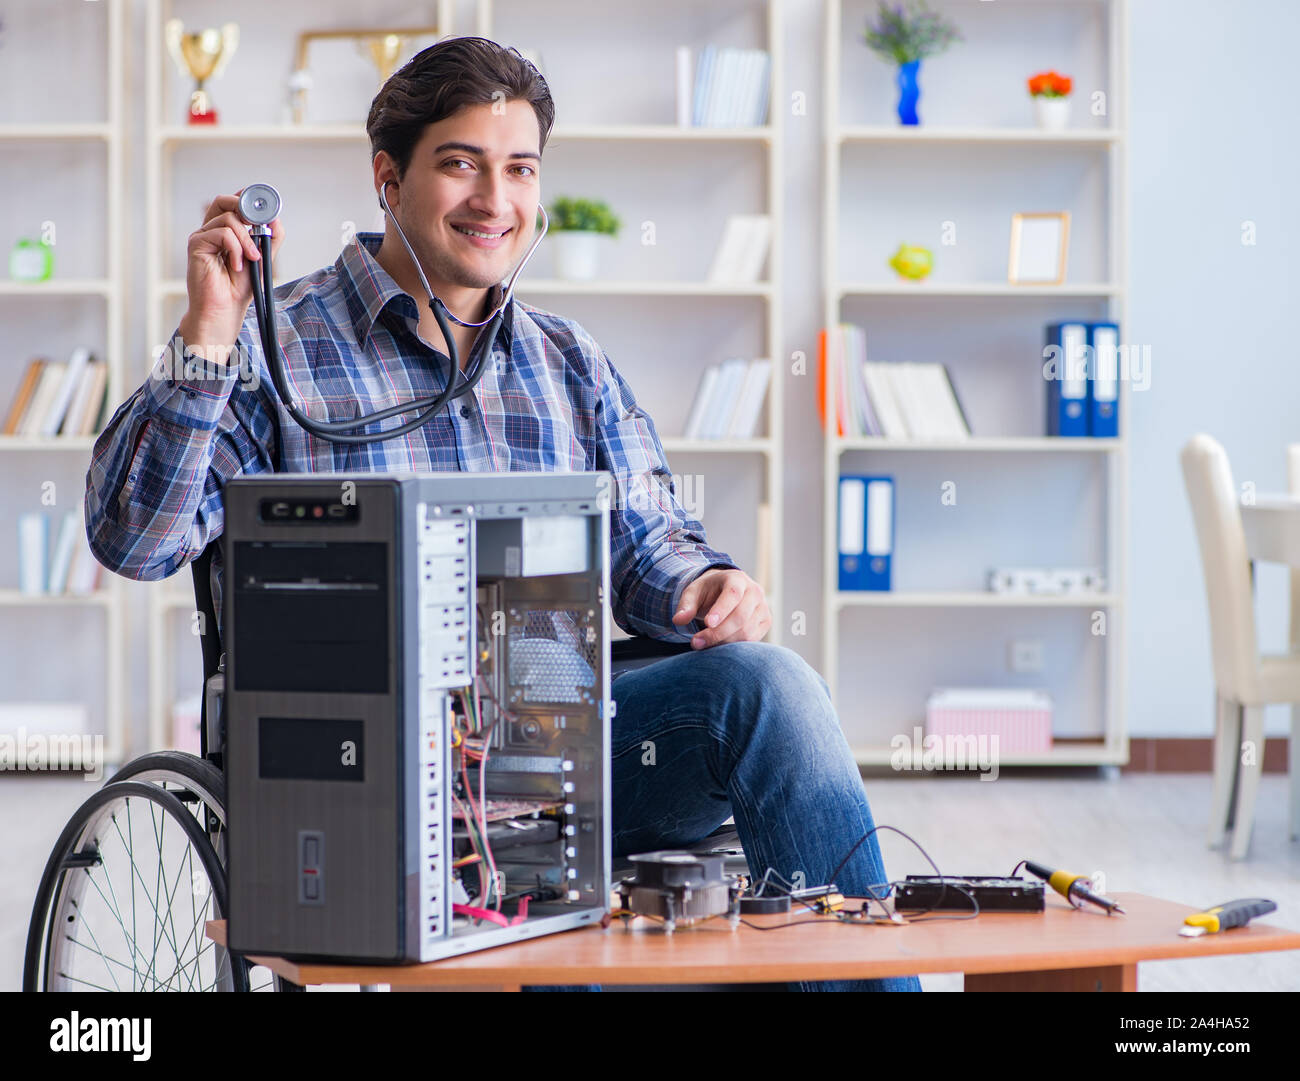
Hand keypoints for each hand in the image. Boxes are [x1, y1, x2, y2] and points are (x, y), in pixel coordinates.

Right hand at [179, 189, 285, 355]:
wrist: (225, 310)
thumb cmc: (239, 288)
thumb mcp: (262, 258)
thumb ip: (269, 238)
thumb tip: (275, 217)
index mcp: (225, 231)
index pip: (233, 203)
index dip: (246, 198)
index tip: (265, 207)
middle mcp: (211, 230)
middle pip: (224, 201)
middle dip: (246, 209)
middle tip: (259, 226)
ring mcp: (203, 236)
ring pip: (229, 219)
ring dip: (247, 240)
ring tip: (251, 259)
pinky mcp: (196, 244)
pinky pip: (222, 233)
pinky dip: (236, 248)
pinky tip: (236, 265)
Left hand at [672, 568, 770, 648]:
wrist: (725, 592)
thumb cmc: (708, 592)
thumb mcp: (693, 593)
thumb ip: (686, 605)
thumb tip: (678, 620)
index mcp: (736, 578)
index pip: (733, 594)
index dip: (721, 610)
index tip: (707, 624)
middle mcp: (754, 591)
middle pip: (740, 616)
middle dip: (717, 633)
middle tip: (696, 642)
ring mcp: (763, 607)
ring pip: (746, 631)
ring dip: (722, 642)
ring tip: (702, 644)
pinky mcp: (765, 622)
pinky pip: (751, 639)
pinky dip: (733, 645)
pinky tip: (717, 644)